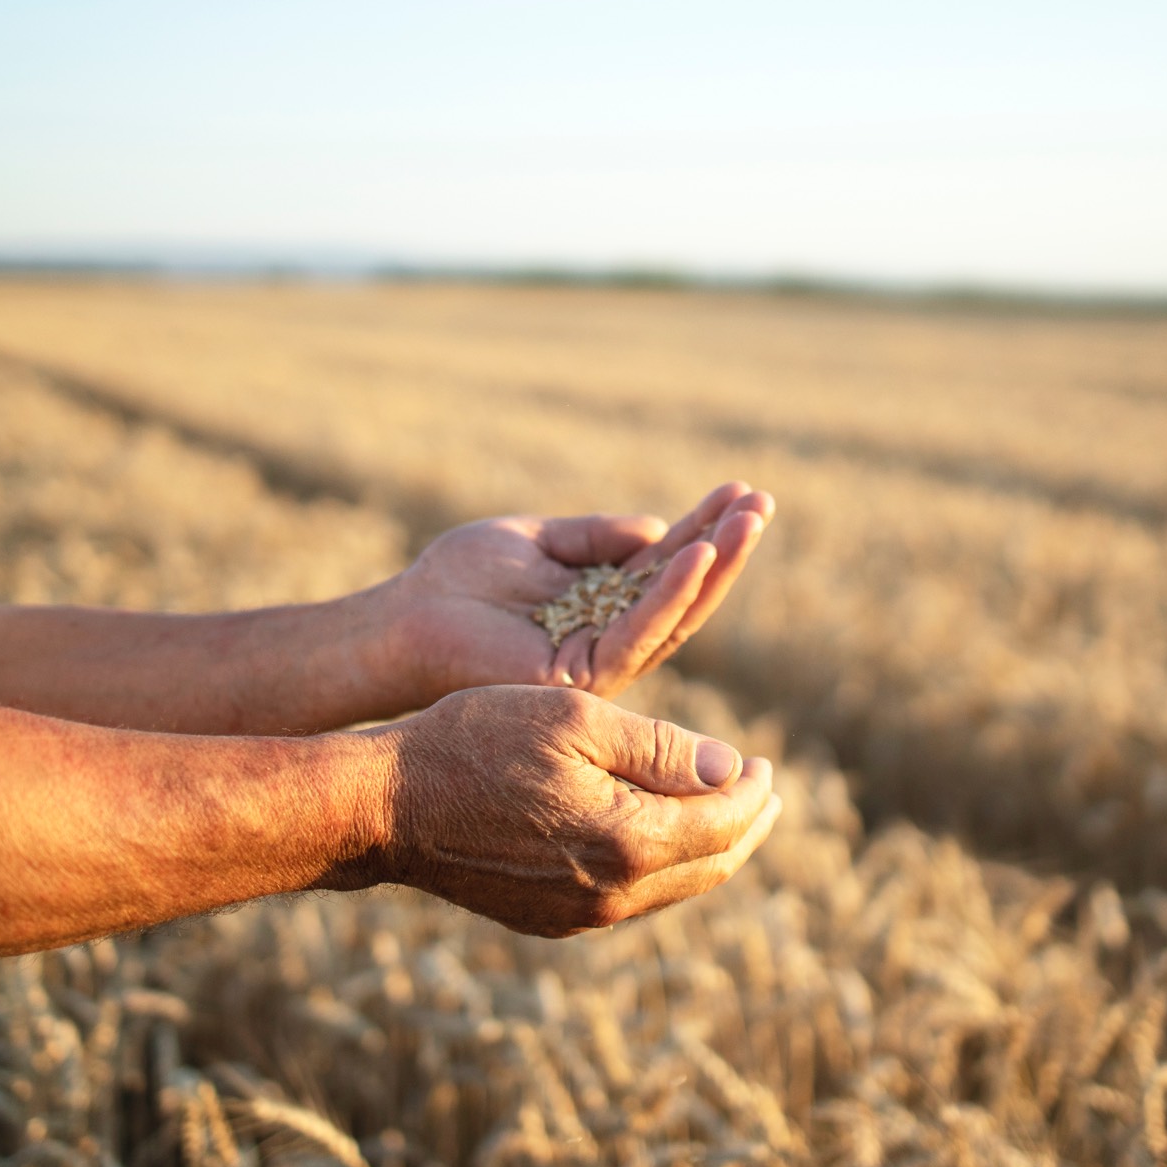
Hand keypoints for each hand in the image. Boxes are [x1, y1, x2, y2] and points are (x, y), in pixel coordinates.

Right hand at [368, 685, 781, 935]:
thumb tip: (732, 770)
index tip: (766, 762)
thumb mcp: (576, 720)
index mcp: (628, 842)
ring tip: (724, 813)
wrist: (386, 807)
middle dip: (746, 827)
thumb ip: (662, 748)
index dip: (754, 790)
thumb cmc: (476, 743)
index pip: (724, 822)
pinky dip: (661, 866)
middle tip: (766, 792)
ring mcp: (579, 917)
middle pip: (710, 866)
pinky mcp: (550, 920)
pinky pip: (631, 899)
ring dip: (708, 849)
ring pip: (674, 888)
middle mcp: (613, 895)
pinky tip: (658, 836)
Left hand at [391, 482, 773, 701]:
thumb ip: (595, 535)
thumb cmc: (458, 580)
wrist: (403, 620)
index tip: (741, 491)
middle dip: (726, 548)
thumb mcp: (536, 539)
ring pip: (674, 615)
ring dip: (714, 566)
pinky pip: (637, 632)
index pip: (667, 566)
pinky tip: (696, 555)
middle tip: (763, 504)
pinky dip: (669, 594)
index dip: (705, 529)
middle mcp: (610, 637)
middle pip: (684, 594)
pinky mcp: (582, 675)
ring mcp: (600, 661)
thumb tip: (659, 528)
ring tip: (747, 522)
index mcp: (602, 604)